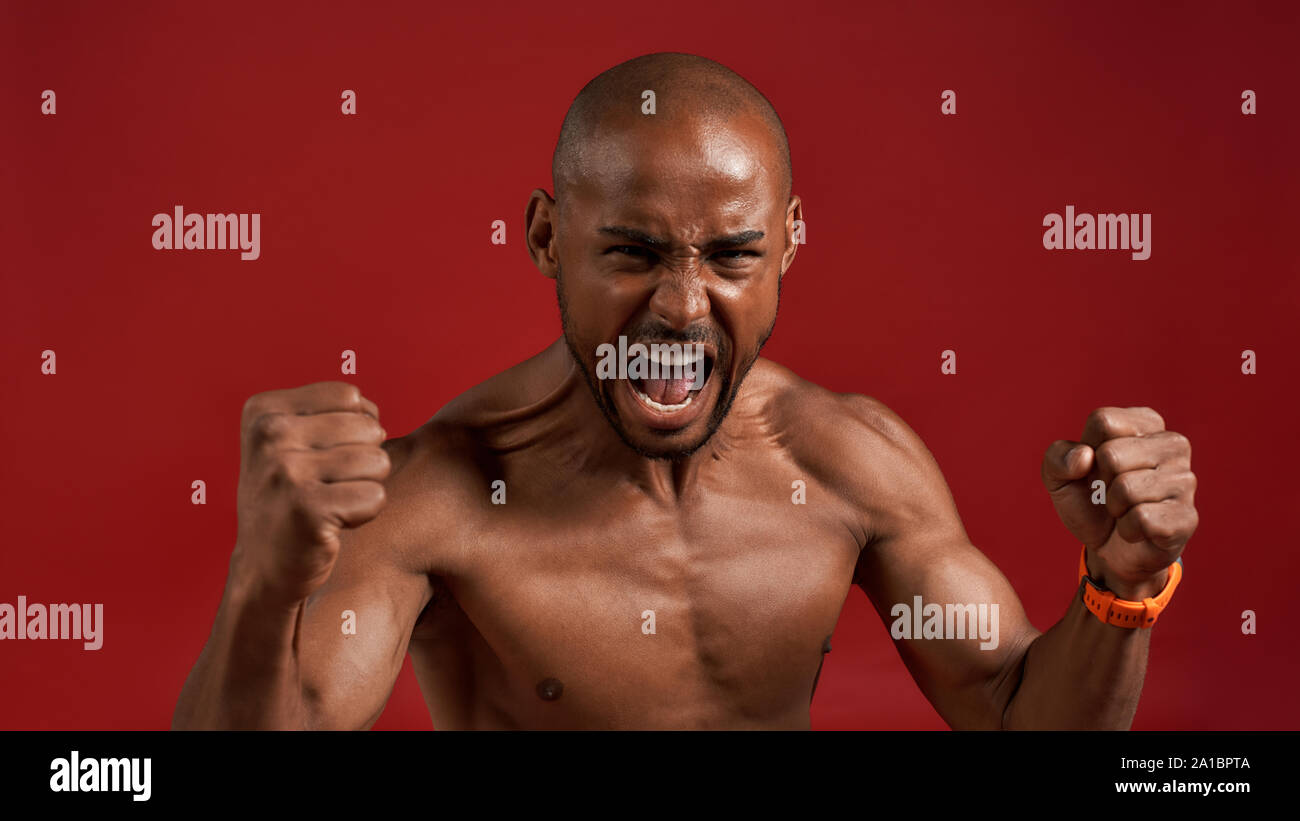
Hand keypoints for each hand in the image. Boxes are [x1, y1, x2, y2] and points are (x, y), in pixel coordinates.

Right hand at [232, 381, 390, 605]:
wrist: (263, 568)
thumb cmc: (291, 499)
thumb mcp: (291, 443)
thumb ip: (331, 414)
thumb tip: (374, 413)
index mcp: (264, 409)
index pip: (351, 398)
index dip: (355, 429)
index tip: (322, 458)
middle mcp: (270, 433)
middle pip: (369, 428)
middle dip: (364, 460)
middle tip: (327, 487)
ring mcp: (285, 470)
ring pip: (378, 461)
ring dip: (365, 487)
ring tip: (330, 504)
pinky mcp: (307, 508)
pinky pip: (375, 496)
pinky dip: (364, 514)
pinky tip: (332, 524)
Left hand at [1041, 407, 1196, 599]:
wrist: (1107, 547)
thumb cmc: (1089, 501)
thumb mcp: (1058, 476)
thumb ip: (1057, 457)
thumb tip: (1084, 456)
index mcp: (1145, 423)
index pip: (1103, 421)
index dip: (1086, 452)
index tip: (1095, 467)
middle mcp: (1173, 445)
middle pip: (1112, 454)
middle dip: (1100, 481)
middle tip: (1110, 493)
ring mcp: (1185, 480)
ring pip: (1126, 488)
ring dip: (1114, 507)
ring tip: (1124, 510)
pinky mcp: (1187, 516)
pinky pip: (1141, 519)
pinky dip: (1128, 530)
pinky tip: (1137, 529)